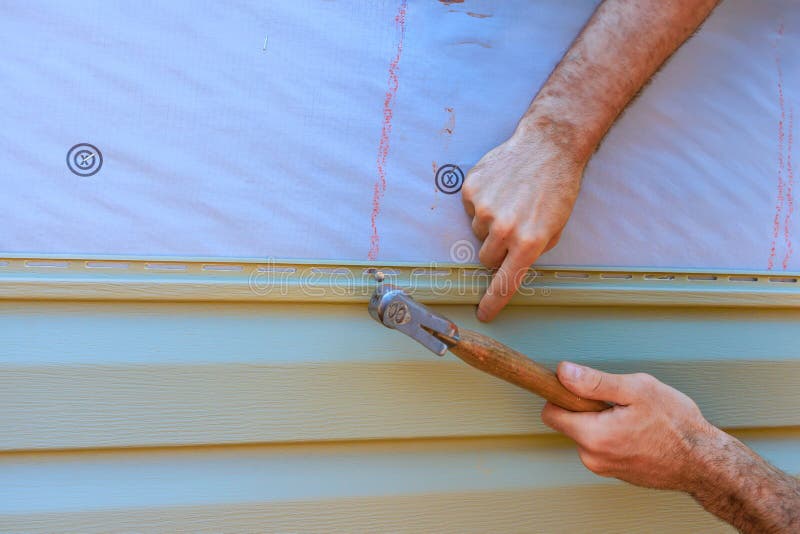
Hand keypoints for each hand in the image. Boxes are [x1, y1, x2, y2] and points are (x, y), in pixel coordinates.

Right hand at [461, 121, 584, 321]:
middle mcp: (505, 229)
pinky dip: (482, 201)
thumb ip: (533, 249)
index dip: (493, 301)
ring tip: (510, 199)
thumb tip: (512, 262)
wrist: (547, 146)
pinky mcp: (472, 190)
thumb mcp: (555, 226)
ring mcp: (485, 209)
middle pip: (487, 258)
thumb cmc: (556, 187)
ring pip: (478, 232)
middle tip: (513, 226)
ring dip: (490, 222)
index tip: (483, 313)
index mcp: (529, 242)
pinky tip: (501, 186)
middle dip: (497, 249)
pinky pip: (471, 208)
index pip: (505, 282)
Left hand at [541, 362, 718, 490]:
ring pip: (586, 433)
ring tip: (633, 417)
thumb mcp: (637, 390)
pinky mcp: (615, 472)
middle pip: (569, 422)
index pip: (550, 413)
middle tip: (618, 402)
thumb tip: (564, 372)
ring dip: (602, 421)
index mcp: (594, 436)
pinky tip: (637, 430)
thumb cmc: (677, 425)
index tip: (576, 385)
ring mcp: (604, 467)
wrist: (705, 462)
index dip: (560, 395)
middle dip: (587, 407)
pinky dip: (612, 434)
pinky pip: (602, 445)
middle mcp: (593, 457)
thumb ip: (594, 382)